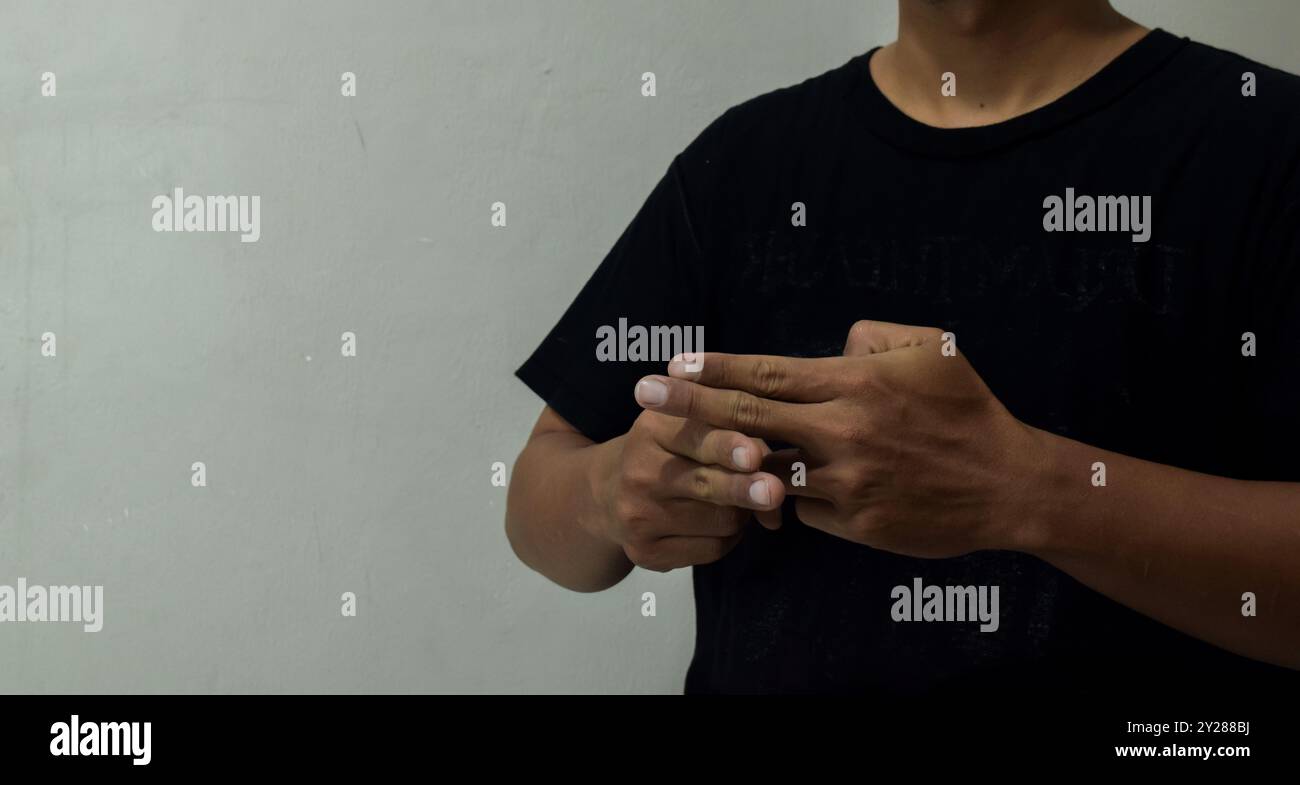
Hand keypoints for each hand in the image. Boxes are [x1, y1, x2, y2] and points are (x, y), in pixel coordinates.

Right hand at [588, 400, 786, 572]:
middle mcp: (639, 471)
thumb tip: (779, 496)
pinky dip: (729, 538)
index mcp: (653, 429)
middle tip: (773, 491)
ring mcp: (639, 515)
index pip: (696, 438)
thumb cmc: (671, 452)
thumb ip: (744, 444)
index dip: (726, 446)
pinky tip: (718, 524)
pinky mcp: (645, 553)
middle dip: (743, 488)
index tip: (752, 455)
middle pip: (706, 484)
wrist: (608, 493)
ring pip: (719, 521)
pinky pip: (711, 550)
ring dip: (743, 513)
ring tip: (739, 502)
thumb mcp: (696, 430)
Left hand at [635, 321, 1045, 557]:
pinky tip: (774, 492)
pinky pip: (803, 509)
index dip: (715, 369)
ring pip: (768, 469)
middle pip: (747, 417)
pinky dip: (786, 498)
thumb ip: (872, 336)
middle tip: (642, 396)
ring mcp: (847, 482)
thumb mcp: (932, 349)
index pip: (766, 374)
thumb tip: (831, 343)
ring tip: (686, 453)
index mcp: (856, 383)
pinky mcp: (856, 524)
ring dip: (727, 461)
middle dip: (688, 405)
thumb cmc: (967, 409)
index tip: (674, 364)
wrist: (1008, 485)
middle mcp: (843, 431)